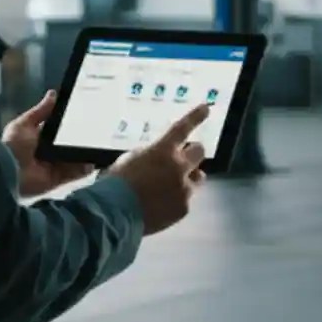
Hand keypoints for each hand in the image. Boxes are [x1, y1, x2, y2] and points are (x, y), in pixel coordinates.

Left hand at [4, 91, 92, 196]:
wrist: (8, 171)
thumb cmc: (12, 146)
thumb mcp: (24, 124)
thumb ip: (40, 111)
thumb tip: (53, 94)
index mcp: (41, 140)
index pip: (61, 131)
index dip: (73, 125)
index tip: (87, 116)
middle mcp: (50, 154)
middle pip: (72, 146)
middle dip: (85, 140)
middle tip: (99, 131)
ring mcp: (56, 167)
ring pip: (78, 160)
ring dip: (89, 154)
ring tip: (104, 146)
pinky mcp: (60, 180)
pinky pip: (77, 174)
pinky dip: (87, 169)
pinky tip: (98, 161)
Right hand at [104, 104, 209, 235]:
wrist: (115, 214)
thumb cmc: (116, 184)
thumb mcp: (130, 160)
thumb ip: (150, 155)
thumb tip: (160, 157)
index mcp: (162, 151)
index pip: (182, 128)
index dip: (195, 117)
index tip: (206, 107)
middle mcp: (178, 167)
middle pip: (199, 152)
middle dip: (193, 153)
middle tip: (185, 158)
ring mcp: (184, 189)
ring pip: (198, 177)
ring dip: (189, 177)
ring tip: (172, 186)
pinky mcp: (184, 208)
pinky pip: (186, 199)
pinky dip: (177, 200)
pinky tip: (161, 206)